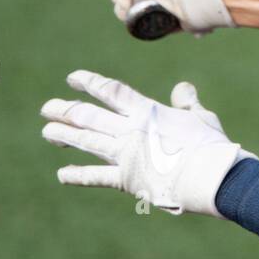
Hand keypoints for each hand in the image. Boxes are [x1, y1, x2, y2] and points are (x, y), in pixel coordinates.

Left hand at [41, 69, 255, 216]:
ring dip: (65, 136)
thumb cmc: (212, 145)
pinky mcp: (127, 180)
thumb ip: (187, 102)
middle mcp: (130, 130)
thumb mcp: (202, 116)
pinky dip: (78, 175)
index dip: (89, 83)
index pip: (111, 92)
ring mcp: (125, 155)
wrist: (211, 175)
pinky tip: (62, 174)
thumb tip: (182, 88)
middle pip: (89, 116)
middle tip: (48, 108)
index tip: (72, 78)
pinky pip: (96, 176)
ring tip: (47, 132)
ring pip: (87, 141)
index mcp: (148, 112)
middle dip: (66, 110)